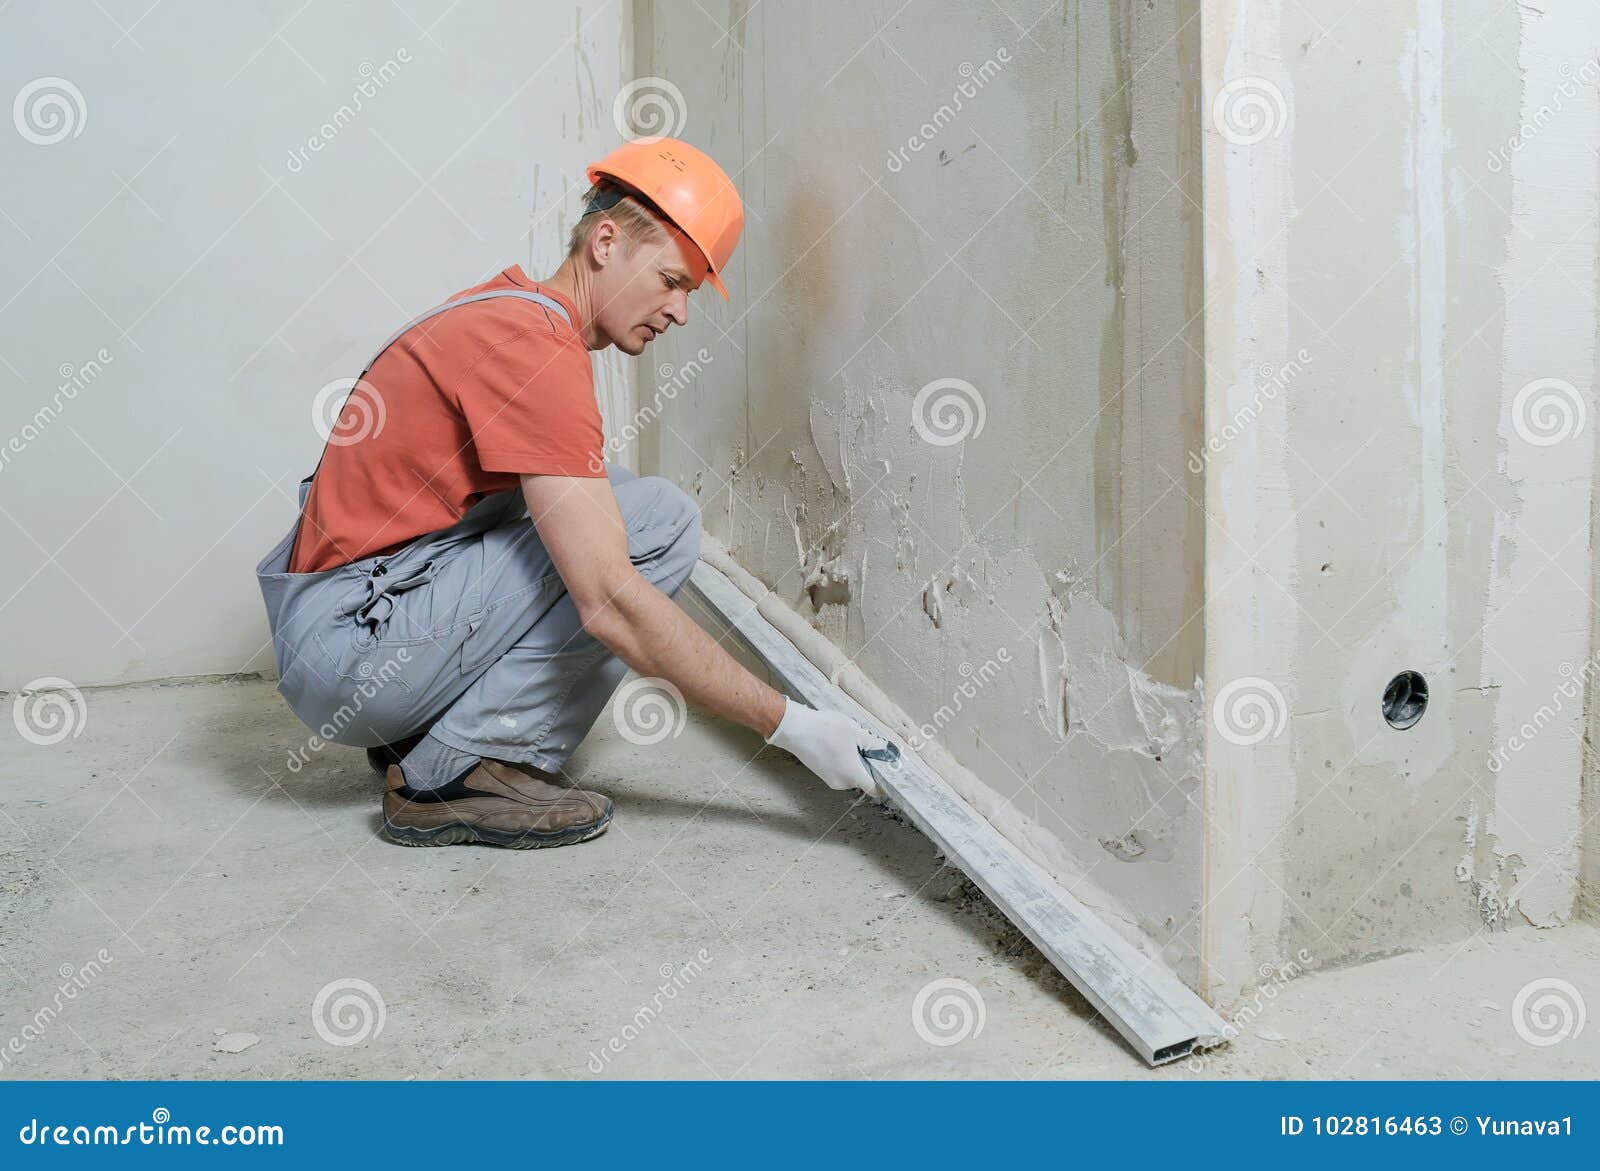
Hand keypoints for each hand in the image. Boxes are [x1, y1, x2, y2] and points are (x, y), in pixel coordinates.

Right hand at [765, 699, 887, 796]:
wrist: (795, 729)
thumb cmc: (825, 729)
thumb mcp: (855, 731)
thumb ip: (874, 744)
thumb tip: (886, 751)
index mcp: (853, 775)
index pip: (875, 789)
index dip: (884, 781)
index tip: (886, 768)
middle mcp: (842, 783)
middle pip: (863, 779)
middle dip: (867, 764)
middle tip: (865, 744)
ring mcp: (830, 779)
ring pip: (851, 773)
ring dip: (854, 761)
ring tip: (847, 741)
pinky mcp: (822, 773)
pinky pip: (839, 770)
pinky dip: (842, 760)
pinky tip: (837, 743)